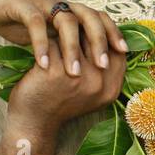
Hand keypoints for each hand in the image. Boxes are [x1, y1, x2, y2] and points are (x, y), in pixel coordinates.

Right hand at [0, 0, 127, 75]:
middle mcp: (63, 5)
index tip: (124, 54)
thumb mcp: (52, 36)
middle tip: (102, 67)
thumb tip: (96, 70)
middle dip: (99, 42)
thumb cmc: (24, 23)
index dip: (114, 34)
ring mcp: (43, 4)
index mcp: (73, 12)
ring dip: (72, 48)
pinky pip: (35, 23)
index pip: (101, 19)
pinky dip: (41, 44)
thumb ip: (71, 47)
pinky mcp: (22, 6)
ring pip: (66, 21)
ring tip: (74, 73)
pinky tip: (43, 64)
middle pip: (90, 18)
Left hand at [7, 41, 125, 129]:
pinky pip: (53, 43)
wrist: (36, 121)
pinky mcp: (56, 72)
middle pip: (97, 40)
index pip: (118, 51)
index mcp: (111, 89)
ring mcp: (78, 78)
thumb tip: (109, 35)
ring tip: (55, 43)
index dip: (106, 38)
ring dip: (63, 36)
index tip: (92, 34)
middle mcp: (98, 84)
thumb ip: (104, 71)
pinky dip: (45, 45)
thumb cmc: (63, 102)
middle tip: (70, 34)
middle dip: (82, 33)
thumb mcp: (92, 92)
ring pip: (74, 37)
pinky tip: (41, 53)